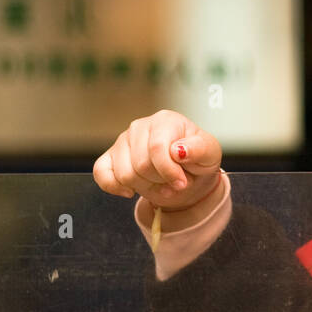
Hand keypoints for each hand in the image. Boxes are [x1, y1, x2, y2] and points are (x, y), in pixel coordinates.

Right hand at [93, 109, 223, 210]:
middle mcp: (141, 127)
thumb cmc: (197, 158)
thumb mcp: (210, 153)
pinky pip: (101, 173)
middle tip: (173, 184)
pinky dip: (115, 187)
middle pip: (140, 165)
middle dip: (159, 181)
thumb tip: (179, 150)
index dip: (169, 172)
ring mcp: (123, 140)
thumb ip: (199, 149)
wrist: (189, 171)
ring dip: (144, 187)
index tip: (182, 182)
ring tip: (160, 185)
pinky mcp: (111, 156)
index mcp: (166, 121)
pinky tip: (132, 190)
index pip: (158, 149)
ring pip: (124, 174)